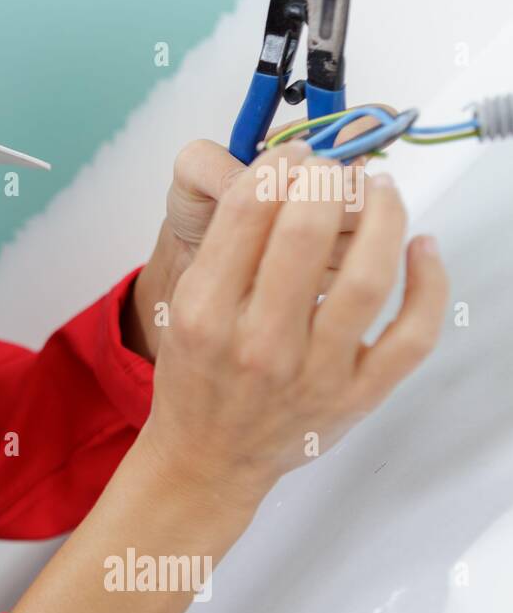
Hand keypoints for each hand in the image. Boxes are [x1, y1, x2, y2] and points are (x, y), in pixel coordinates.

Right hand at [140, 139, 448, 512]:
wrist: (207, 458)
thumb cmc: (198, 380)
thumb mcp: (183, 308)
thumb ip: (226, 248)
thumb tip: (284, 176)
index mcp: (206, 314)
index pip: (246, 212)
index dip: (278, 165)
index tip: (294, 155)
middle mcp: (258, 344)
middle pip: (303, 232)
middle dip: (325, 179)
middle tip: (333, 168)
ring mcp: (313, 373)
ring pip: (366, 277)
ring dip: (383, 216)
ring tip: (380, 189)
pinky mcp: (356, 395)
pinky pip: (412, 334)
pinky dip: (428, 283)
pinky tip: (421, 247)